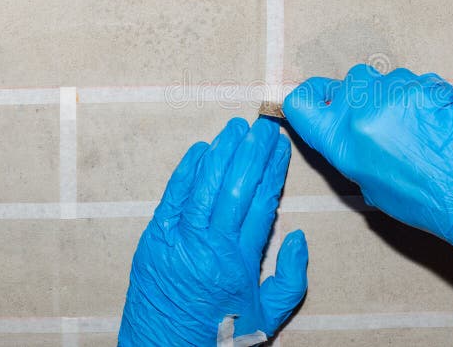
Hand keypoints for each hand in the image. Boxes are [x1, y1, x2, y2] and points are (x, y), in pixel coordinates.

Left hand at [119, 117, 307, 345]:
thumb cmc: (218, 339)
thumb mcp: (268, 318)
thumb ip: (291, 278)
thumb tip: (299, 236)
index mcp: (241, 262)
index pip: (263, 202)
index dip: (273, 170)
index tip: (281, 147)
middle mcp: (211, 245)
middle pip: (237, 185)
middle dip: (252, 151)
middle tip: (263, 126)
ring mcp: (179, 239)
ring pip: (206, 183)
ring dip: (223, 152)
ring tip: (236, 129)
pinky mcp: (154, 239)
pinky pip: (173, 195)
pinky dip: (187, 170)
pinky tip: (201, 150)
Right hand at [283, 64, 452, 274]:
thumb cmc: (425, 201)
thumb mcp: (369, 185)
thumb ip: (348, 148)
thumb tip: (344, 126)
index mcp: (341, 142)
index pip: (301, 103)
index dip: (309, 99)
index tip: (319, 101)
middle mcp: (362, 112)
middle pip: (346, 83)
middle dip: (359, 97)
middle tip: (378, 120)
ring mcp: (395, 93)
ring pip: (383, 79)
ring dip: (391, 96)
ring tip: (413, 127)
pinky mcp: (425, 84)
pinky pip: (414, 82)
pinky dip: (420, 96)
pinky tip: (433, 121)